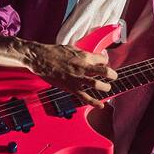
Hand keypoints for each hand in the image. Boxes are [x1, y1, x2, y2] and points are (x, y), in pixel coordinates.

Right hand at [0, 37, 116, 106]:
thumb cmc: (55, 52)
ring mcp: (77, 78)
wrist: (40, 59)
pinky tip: (101, 105)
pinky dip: (94, 102)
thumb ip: (84, 53)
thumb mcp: (72, 48)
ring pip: (97, 84)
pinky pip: (85, 97)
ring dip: (105, 87)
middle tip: (113, 76)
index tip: (103, 64)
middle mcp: (83, 67)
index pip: (102, 59)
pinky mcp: (71, 87)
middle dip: (112, 74)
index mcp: (84, 56)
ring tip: (107, 88)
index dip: (105, 61)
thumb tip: (94, 57)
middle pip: (104, 71)